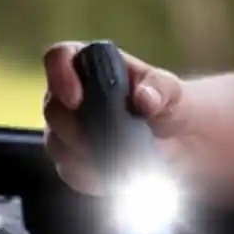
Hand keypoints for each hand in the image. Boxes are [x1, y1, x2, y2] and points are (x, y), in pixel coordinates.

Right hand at [42, 41, 186, 194]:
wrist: (180, 138)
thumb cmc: (170, 103)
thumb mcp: (172, 90)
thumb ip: (160, 88)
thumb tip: (144, 98)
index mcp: (91, 65)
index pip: (58, 57)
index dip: (59, 76)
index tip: (76, 99)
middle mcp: (72, 94)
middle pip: (53, 109)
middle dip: (76, 128)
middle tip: (107, 138)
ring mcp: (70, 129)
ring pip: (56, 144)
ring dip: (84, 156)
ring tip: (120, 159)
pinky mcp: (76, 160)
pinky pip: (70, 171)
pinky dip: (90, 176)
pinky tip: (115, 175)